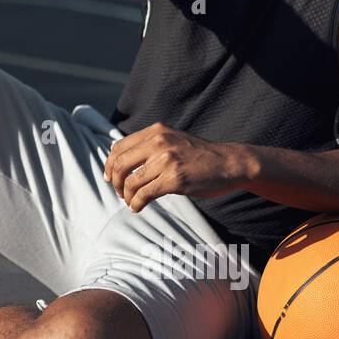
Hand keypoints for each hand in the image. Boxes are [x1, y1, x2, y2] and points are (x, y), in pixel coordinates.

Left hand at [103, 123, 253, 211]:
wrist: (229, 162)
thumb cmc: (200, 155)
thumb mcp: (172, 140)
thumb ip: (150, 145)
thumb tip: (122, 160)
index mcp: (156, 131)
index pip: (119, 147)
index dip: (110, 164)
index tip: (109, 177)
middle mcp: (158, 142)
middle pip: (120, 164)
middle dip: (115, 181)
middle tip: (118, 192)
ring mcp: (166, 160)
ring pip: (131, 182)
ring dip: (126, 196)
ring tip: (130, 202)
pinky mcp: (174, 179)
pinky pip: (144, 194)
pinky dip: (136, 203)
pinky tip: (138, 207)